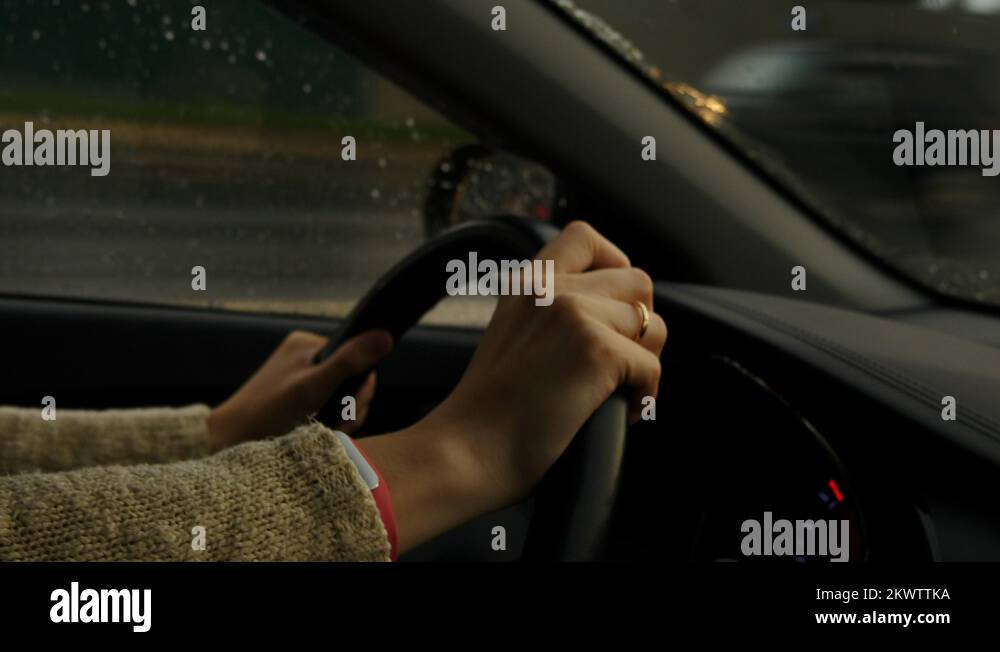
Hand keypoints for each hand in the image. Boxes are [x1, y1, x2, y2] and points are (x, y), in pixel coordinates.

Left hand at [206, 329, 393, 449]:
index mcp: (306, 344)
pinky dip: (328, 425)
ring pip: (341, 399)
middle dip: (350, 409)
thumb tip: (386, 335)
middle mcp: (302, 357)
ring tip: (326, 434)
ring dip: (341, 421)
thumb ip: (348, 362)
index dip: (361, 391)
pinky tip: (319, 435)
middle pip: (350, 382)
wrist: (227, 444)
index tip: (349, 413)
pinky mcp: (295, 402)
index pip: (357, 361)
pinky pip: (327, 410)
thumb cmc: (267, 416)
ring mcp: (299, 380)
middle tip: (337, 428)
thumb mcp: (312, 388)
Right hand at [360, 222, 665, 551]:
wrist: (468, 452)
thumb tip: (621, 313)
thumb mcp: (513, 336)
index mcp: (526, 282)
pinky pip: (653, 367)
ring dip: (645, 363)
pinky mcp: (597, 351)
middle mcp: (550, 288)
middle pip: (637, 281)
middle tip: (620, 364)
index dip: (615, 265)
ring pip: (652, 325)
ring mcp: (575, 315)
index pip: (585, 236)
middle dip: (641, 324)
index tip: (613, 306)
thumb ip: (553, 312)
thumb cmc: (491, 413)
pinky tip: (621, 413)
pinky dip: (645, 397)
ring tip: (617, 392)